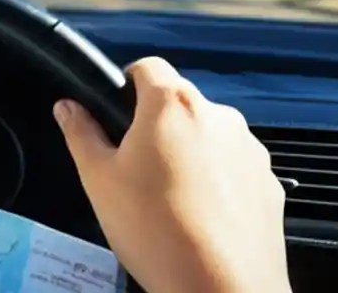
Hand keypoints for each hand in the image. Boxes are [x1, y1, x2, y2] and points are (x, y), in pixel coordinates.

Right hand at [53, 57, 289, 292]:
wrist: (221, 288)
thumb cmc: (153, 228)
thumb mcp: (99, 180)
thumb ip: (81, 134)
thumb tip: (67, 107)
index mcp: (172, 104)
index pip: (148, 67)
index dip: (126, 84)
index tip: (116, 117)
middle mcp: (219, 115)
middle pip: (180, 102)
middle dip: (158, 125)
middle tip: (137, 168)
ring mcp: (251, 149)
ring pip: (210, 135)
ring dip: (191, 151)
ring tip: (171, 198)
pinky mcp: (271, 181)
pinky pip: (235, 167)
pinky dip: (219, 180)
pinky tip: (202, 216)